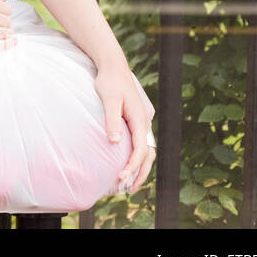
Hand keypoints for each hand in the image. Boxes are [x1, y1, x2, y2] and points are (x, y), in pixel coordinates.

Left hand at [95, 63, 155, 192]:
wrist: (113, 66)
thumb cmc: (109, 82)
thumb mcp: (109, 99)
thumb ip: (112, 120)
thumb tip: (114, 142)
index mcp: (140, 119)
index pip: (141, 149)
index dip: (133, 165)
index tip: (122, 177)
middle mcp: (144, 123)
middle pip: (148, 154)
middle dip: (140, 173)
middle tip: (128, 190)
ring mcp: (141, 122)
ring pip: (146, 150)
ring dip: (139, 167)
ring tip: (128, 183)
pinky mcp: (135, 121)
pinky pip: (139, 144)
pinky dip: (136, 157)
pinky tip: (126, 163)